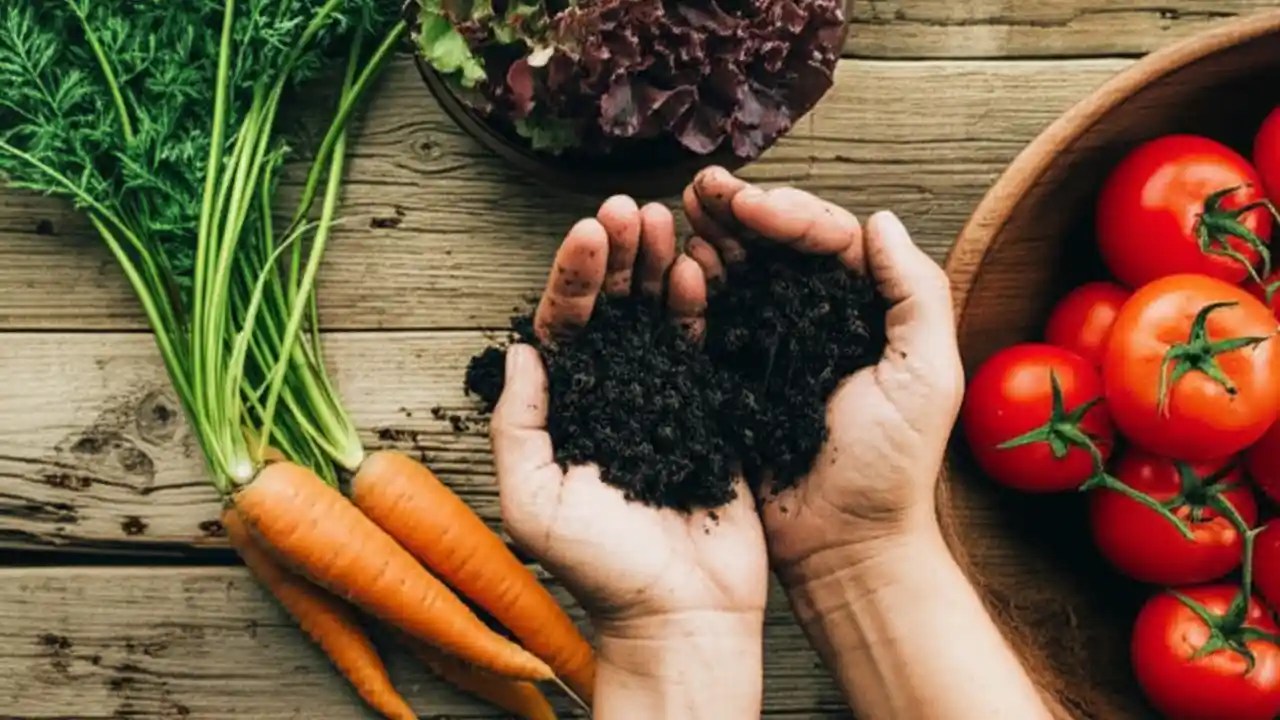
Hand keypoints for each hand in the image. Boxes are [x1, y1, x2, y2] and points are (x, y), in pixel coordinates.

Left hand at [489, 197, 767, 715]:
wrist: (685, 609)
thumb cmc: (604, 567)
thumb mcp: (535, 501)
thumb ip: (520, 425)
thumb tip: (521, 350)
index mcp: (567, 410)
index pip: (566, 327)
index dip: (575, 278)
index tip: (588, 231)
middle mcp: (613, 393)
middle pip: (612, 308)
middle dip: (617, 256)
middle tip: (627, 208)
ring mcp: (664, 396)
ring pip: (656, 315)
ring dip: (656, 266)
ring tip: (661, 219)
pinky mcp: (709, 406)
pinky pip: (701, 345)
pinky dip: (698, 305)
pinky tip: (696, 266)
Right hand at [683, 167, 964, 584]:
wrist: (840, 544)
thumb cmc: (891, 469)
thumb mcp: (926, 376)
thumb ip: (915, 293)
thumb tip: (881, 219)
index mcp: (866, 309)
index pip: (828, 238)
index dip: (789, 212)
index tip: (751, 206)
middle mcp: (818, 317)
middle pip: (778, 245)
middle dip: (741, 210)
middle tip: (703, 187)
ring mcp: (773, 345)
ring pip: (742, 273)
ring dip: (714, 236)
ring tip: (682, 210)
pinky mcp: (735, 375)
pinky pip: (713, 321)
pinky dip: (694, 289)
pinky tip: (678, 265)